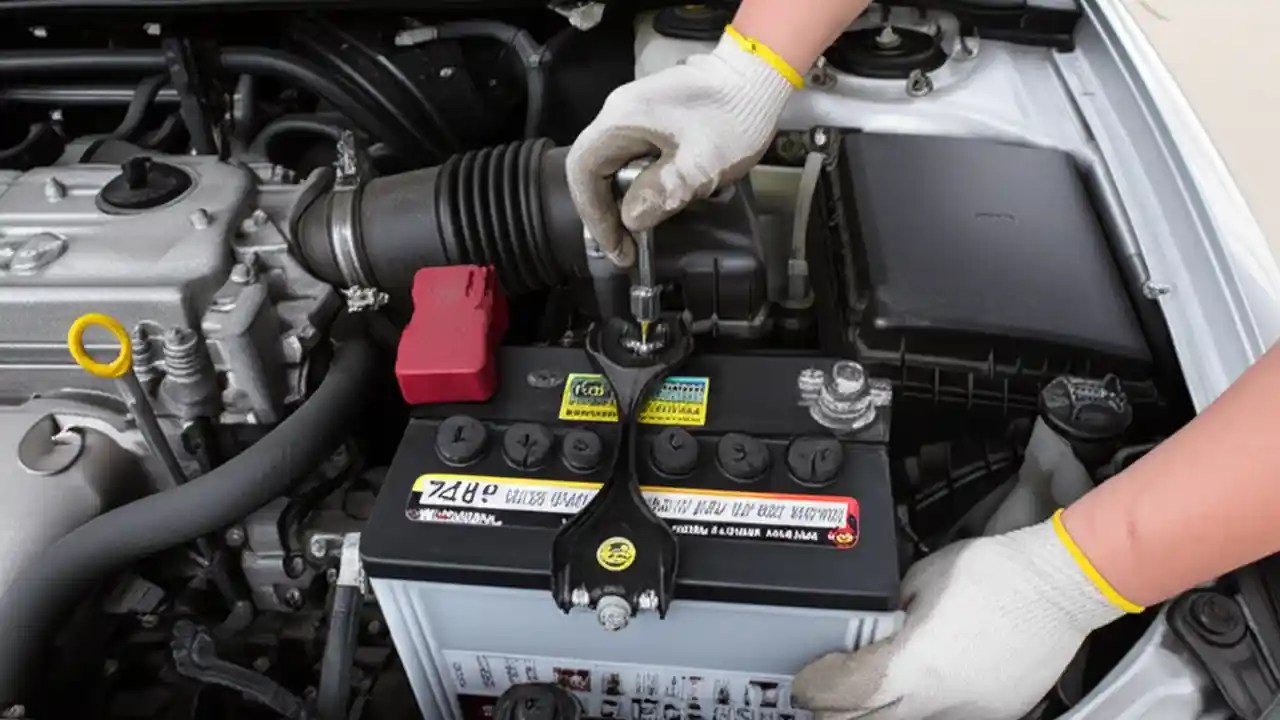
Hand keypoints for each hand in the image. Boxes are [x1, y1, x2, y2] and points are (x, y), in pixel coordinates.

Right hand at [566, 34, 794, 265]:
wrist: (758, 74)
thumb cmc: (731, 118)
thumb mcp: (699, 165)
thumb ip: (660, 193)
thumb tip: (631, 220)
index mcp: (620, 120)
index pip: (583, 171)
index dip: (594, 214)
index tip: (616, 246)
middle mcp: (618, 112)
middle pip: (592, 168)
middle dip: (604, 212)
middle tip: (625, 246)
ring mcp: (634, 111)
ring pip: (611, 163)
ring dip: (619, 200)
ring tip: (636, 233)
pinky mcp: (652, 116)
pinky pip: (630, 155)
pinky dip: (634, 184)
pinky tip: (651, 203)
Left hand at [792, 519, 1123, 719]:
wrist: (1062, 585)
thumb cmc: (995, 573)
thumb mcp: (921, 579)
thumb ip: (890, 612)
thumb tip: (875, 627)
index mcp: (912, 667)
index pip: (844, 695)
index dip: (816, 688)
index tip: (808, 680)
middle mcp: (938, 702)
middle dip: (839, 711)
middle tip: (826, 695)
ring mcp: (971, 715)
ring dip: (881, 713)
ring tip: (871, 692)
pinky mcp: (997, 714)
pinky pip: (947, 719)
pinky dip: (923, 709)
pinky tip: (921, 690)